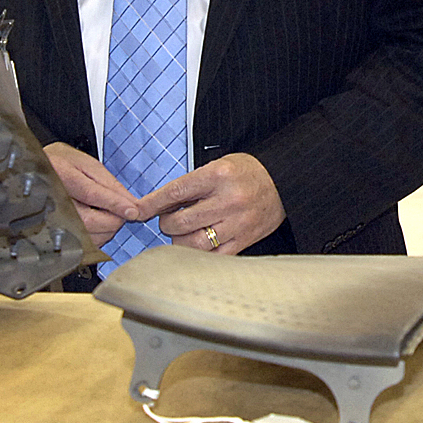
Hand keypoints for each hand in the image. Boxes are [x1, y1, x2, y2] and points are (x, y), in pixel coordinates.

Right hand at [43, 142, 144, 246]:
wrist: (37, 172)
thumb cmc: (63, 164)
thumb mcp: (88, 164)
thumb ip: (110, 185)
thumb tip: (133, 205)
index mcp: (59, 172)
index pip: (90, 193)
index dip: (114, 204)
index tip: (133, 211)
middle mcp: (51, 198)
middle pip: (89, 221)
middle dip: (114, 219)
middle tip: (124, 210)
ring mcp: (49, 219)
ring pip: (87, 236)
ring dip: (107, 229)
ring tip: (107, 213)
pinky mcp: (55, 235)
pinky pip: (82, 244)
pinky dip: (98, 236)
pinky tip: (97, 223)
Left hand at [139, 153, 285, 255]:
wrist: (284, 181)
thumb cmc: (246, 172)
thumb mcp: (218, 166)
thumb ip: (191, 184)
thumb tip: (159, 204)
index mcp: (218, 176)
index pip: (175, 192)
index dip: (152, 204)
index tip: (138, 211)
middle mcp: (228, 200)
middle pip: (181, 221)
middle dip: (167, 223)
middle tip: (170, 219)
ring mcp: (238, 223)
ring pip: (195, 243)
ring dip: (181, 241)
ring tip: (184, 233)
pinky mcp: (245, 239)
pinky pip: (215, 256)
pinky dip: (201, 253)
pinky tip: (199, 244)